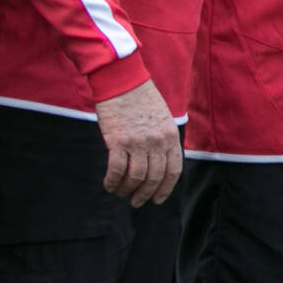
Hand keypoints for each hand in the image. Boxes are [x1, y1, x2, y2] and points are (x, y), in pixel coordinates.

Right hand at [96, 80, 181, 206]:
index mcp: (171, 136)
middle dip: (145, 194)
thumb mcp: (162, 117)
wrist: (122, 80)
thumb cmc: (140, 98)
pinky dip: (112, 181)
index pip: (173, 170)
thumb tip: (158, 161)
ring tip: (120, 192)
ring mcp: (138, 142)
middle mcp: (157, 142)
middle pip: (154, 178)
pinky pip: (117, 170)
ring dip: (127, 189)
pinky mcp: (118, 141)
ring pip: (136, 178)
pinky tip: (109, 185)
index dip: (165, 189)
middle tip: (136, 202)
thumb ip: (163, 138)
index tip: (157, 199)